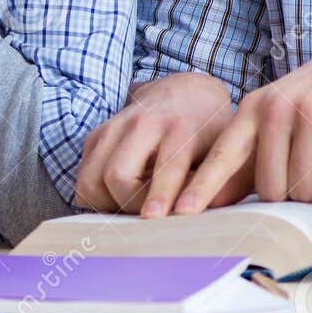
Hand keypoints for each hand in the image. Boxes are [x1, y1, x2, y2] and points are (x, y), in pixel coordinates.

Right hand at [76, 73, 246, 216]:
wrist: (188, 91)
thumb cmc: (212, 130)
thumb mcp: (227, 148)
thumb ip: (224, 182)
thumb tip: (215, 221)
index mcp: (182, 126)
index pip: (168, 165)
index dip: (162, 194)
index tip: (157, 217)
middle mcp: (145, 122)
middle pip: (118, 175)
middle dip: (129, 204)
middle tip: (148, 218)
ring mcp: (117, 125)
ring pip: (92, 177)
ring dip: (106, 203)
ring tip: (129, 210)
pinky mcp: (100, 132)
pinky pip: (84, 174)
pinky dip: (95, 194)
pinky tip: (116, 198)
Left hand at [174, 37, 311, 212]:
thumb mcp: (278, 114)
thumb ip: (249, 156)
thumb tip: (213, 201)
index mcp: (254, 107)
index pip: (222, 155)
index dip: (200, 188)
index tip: (178, 214)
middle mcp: (278, 108)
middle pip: (270, 189)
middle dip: (290, 192)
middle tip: (307, 165)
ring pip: (304, 190)